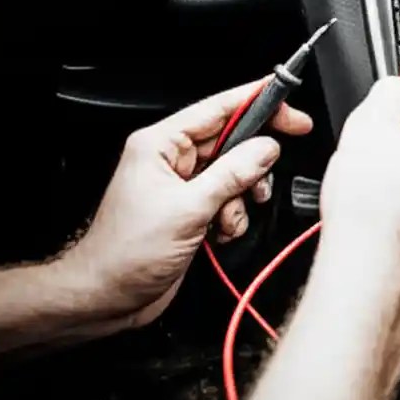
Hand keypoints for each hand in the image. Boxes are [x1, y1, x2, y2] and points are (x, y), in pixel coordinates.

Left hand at [63, 80, 312, 326]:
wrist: (107, 296)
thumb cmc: (125, 253)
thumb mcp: (187, 209)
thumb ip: (231, 175)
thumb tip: (266, 149)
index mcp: (161, 145)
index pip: (218, 109)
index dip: (259, 104)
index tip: (291, 112)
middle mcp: (172, 161)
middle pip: (231, 143)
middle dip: (250, 168)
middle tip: (261, 183)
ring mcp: (182, 186)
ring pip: (235, 175)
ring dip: (240, 200)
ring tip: (225, 220)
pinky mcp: (191, 211)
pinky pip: (228, 201)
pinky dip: (232, 218)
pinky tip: (217, 234)